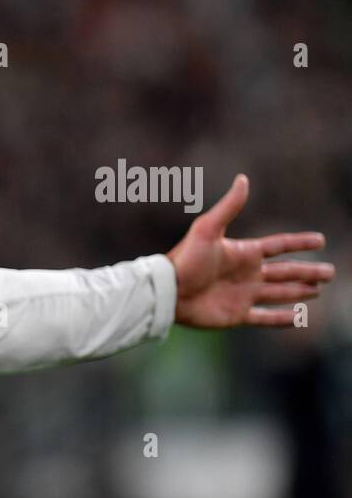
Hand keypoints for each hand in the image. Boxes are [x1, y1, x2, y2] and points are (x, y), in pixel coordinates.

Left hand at [166, 174, 334, 327]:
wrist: (167, 291)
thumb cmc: (185, 259)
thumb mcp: (208, 229)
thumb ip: (229, 207)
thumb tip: (243, 179)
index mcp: (244, 253)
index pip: (279, 246)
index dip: (299, 243)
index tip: (320, 240)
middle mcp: (246, 274)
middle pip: (286, 272)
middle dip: (308, 272)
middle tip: (330, 273)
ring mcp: (243, 295)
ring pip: (279, 294)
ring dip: (299, 292)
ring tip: (318, 290)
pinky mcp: (236, 316)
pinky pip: (264, 318)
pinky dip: (281, 318)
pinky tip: (297, 317)